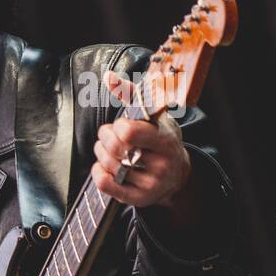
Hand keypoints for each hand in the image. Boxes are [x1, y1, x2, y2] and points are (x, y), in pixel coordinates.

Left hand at [92, 70, 192, 209]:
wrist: (177, 175)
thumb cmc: (161, 139)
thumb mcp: (154, 115)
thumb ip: (131, 95)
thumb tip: (108, 76)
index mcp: (167, 141)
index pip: (129, 132)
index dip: (118, 126)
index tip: (122, 125)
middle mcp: (162, 165)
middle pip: (115, 148)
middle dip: (104, 137)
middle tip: (108, 135)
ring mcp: (151, 185)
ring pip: (108, 165)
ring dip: (100, 153)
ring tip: (108, 149)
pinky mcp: (138, 199)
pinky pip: (105, 185)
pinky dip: (98, 172)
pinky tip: (103, 166)